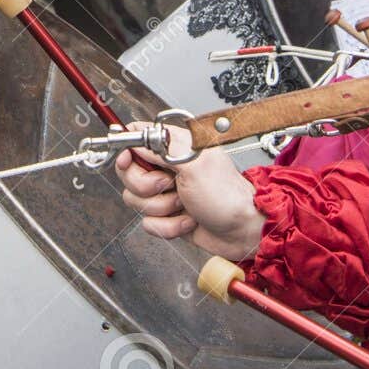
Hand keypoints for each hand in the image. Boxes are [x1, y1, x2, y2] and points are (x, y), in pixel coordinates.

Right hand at [114, 123, 263, 260]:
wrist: (241, 231)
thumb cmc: (226, 195)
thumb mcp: (195, 163)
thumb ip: (163, 148)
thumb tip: (138, 137)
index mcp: (174, 147)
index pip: (136, 139)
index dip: (127, 150)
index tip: (129, 160)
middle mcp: (166, 168)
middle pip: (129, 174)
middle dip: (148, 186)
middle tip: (170, 185)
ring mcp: (165, 193)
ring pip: (136, 200)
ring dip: (162, 208)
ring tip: (185, 204)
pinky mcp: (166, 215)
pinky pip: (148, 223)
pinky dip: (169, 226)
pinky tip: (188, 220)